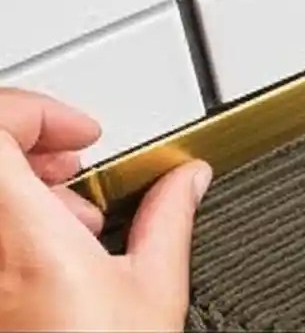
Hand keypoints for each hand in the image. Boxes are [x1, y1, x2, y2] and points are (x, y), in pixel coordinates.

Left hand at [0, 88, 211, 331]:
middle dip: (28, 140)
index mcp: (20, 234)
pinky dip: (13, 221)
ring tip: (67, 212)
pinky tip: (50, 252)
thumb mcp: (153, 290)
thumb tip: (187, 180)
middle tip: (72, 160)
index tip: (80, 135)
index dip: (35, 112)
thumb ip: (168, 218)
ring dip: (18, 182)